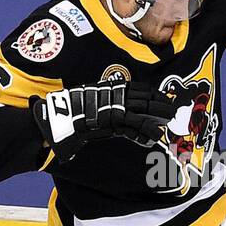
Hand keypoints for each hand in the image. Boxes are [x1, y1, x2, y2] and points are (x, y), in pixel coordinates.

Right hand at [31, 82, 175, 160]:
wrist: (53, 119)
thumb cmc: (66, 115)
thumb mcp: (88, 108)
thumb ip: (103, 113)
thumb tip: (114, 122)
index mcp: (107, 90)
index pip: (134, 89)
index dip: (150, 94)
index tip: (162, 98)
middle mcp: (112, 95)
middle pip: (142, 97)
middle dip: (159, 102)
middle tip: (172, 108)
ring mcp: (112, 106)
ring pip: (142, 108)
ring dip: (158, 113)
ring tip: (170, 119)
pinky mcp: (110, 119)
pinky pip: (133, 124)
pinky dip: (146, 130)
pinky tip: (156, 135)